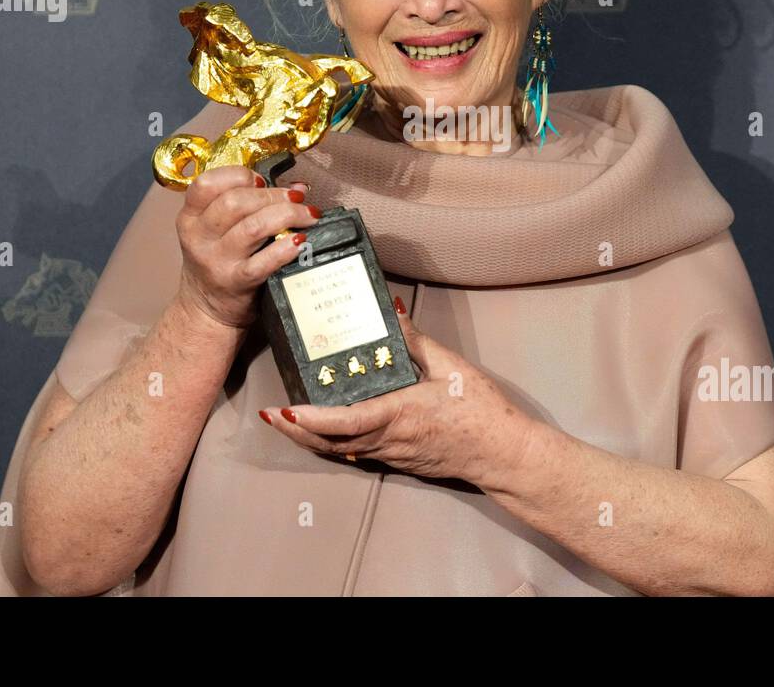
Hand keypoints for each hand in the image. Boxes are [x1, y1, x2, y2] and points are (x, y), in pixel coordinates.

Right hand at [173, 165, 320, 329]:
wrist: (205, 309)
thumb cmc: (217, 261)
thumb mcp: (217, 230)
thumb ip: (249, 204)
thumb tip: (297, 187)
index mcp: (190, 217)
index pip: (207, 184)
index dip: (240, 175)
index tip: (263, 180)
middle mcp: (199, 237)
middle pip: (236, 202)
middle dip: (274, 195)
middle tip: (297, 198)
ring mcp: (216, 261)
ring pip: (254, 227)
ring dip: (287, 215)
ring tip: (307, 215)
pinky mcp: (236, 282)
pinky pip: (264, 261)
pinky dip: (286, 248)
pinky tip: (300, 241)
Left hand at [259, 297, 536, 486]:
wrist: (504, 454)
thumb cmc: (483, 413)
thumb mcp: (453, 367)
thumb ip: (418, 341)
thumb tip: (391, 314)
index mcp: (401, 414)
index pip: (346, 421)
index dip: (312, 418)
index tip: (286, 409)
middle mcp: (390, 439)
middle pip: (330, 442)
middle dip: (295, 430)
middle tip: (270, 413)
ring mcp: (391, 454)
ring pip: (339, 451)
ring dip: (308, 438)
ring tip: (285, 420)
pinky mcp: (397, 460)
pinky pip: (355, 453)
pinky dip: (331, 443)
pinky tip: (322, 430)